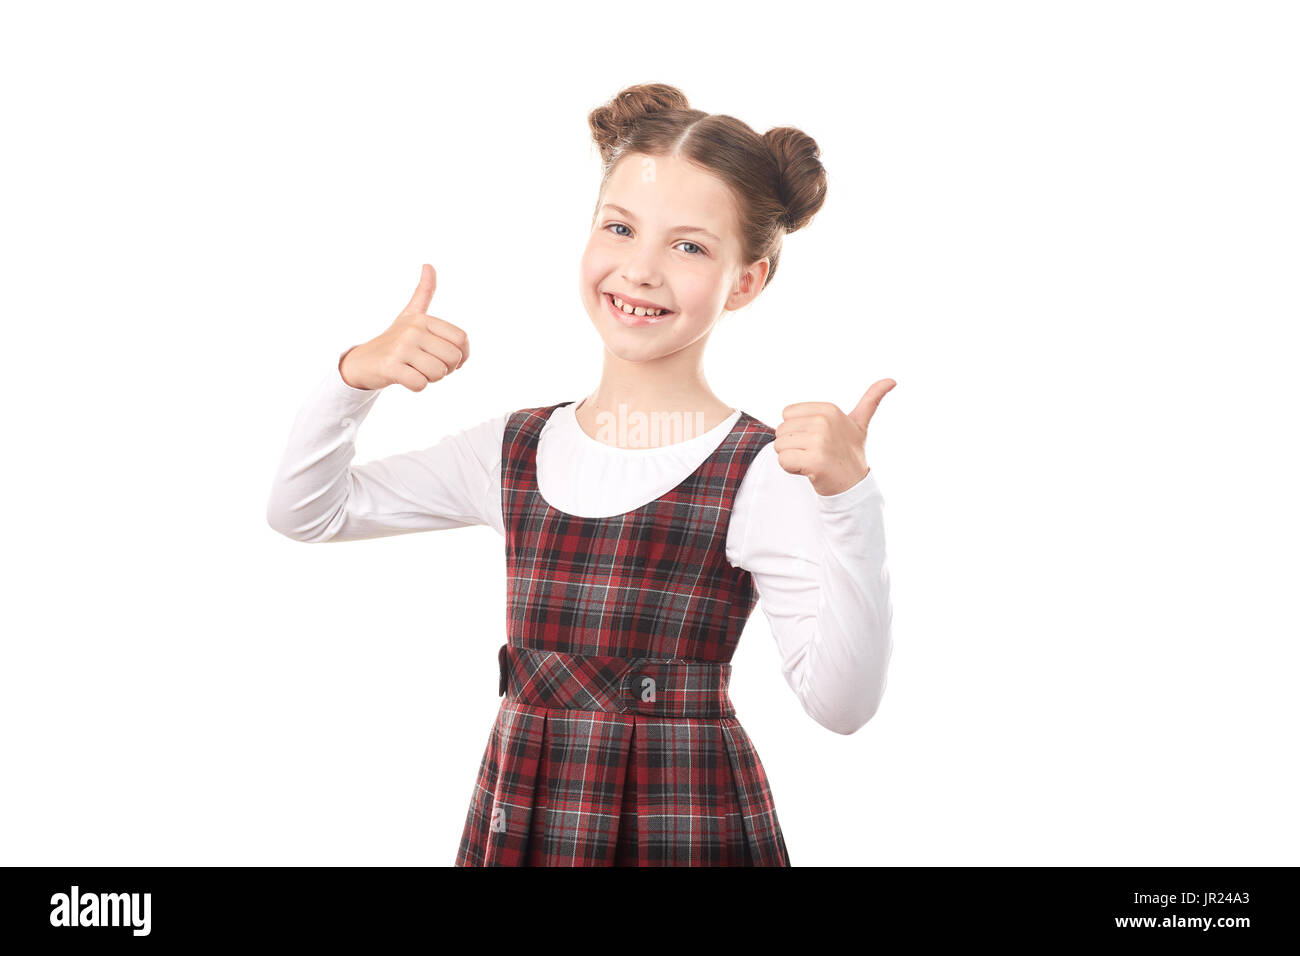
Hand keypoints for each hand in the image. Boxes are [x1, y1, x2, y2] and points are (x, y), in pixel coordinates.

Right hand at [338, 264, 469, 390]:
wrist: (363, 361)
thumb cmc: (394, 340)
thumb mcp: (410, 314)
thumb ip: (424, 292)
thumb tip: (428, 264)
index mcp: (423, 319)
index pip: (462, 339)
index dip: (461, 356)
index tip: (446, 358)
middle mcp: (413, 330)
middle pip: (453, 358)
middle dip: (445, 369)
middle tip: (427, 366)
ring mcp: (401, 347)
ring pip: (438, 374)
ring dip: (430, 379)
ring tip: (415, 370)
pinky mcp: (391, 366)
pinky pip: (420, 384)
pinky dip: (416, 386)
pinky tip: (405, 378)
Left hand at [775, 379, 895, 495]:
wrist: (853, 484)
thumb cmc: (850, 452)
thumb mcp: (860, 422)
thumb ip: (871, 399)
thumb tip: (891, 380)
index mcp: (829, 409)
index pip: (787, 414)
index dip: (797, 429)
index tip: (817, 439)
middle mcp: (824, 422)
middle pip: (781, 430)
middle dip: (793, 444)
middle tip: (814, 452)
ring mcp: (819, 441)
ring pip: (780, 446)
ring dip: (792, 457)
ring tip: (812, 460)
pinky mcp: (814, 461)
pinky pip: (783, 461)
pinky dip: (791, 469)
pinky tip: (808, 470)